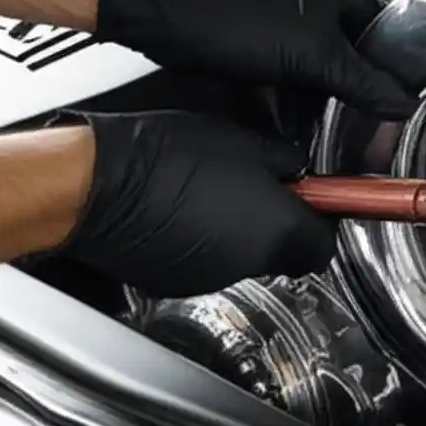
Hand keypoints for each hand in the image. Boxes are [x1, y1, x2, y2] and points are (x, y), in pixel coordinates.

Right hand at [56, 111, 332, 297]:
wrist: (101, 185)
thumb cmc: (170, 158)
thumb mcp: (244, 142)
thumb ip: (282, 160)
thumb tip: (293, 165)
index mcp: (278, 231)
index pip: (324, 246)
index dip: (321, 222)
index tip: (313, 200)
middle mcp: (250, 265)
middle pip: (285, 255)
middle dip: (278, 226)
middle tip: (261, 190)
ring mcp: (210, 279)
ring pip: (243, 260)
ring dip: (238, 235)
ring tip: (212, 196)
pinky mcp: (174, 283)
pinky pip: (203, 266)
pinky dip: (201, 245)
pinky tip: (181, 214)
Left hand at [95, 0, 415, 118]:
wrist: (175, 23)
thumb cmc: (237, 20)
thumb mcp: (315, 57)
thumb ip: (364, 83)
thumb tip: (402, 103)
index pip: (384, 26)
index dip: (394, 62)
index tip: (404, 95)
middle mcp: (315, 0)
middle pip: (354, 52)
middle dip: (359, 87)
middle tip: (372, 118)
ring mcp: (288, 23)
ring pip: (324, 69)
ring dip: (328, 99)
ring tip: (341, 128)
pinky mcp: (266, 46)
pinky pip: (297, 77)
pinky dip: (302, 101)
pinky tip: (307, 126)